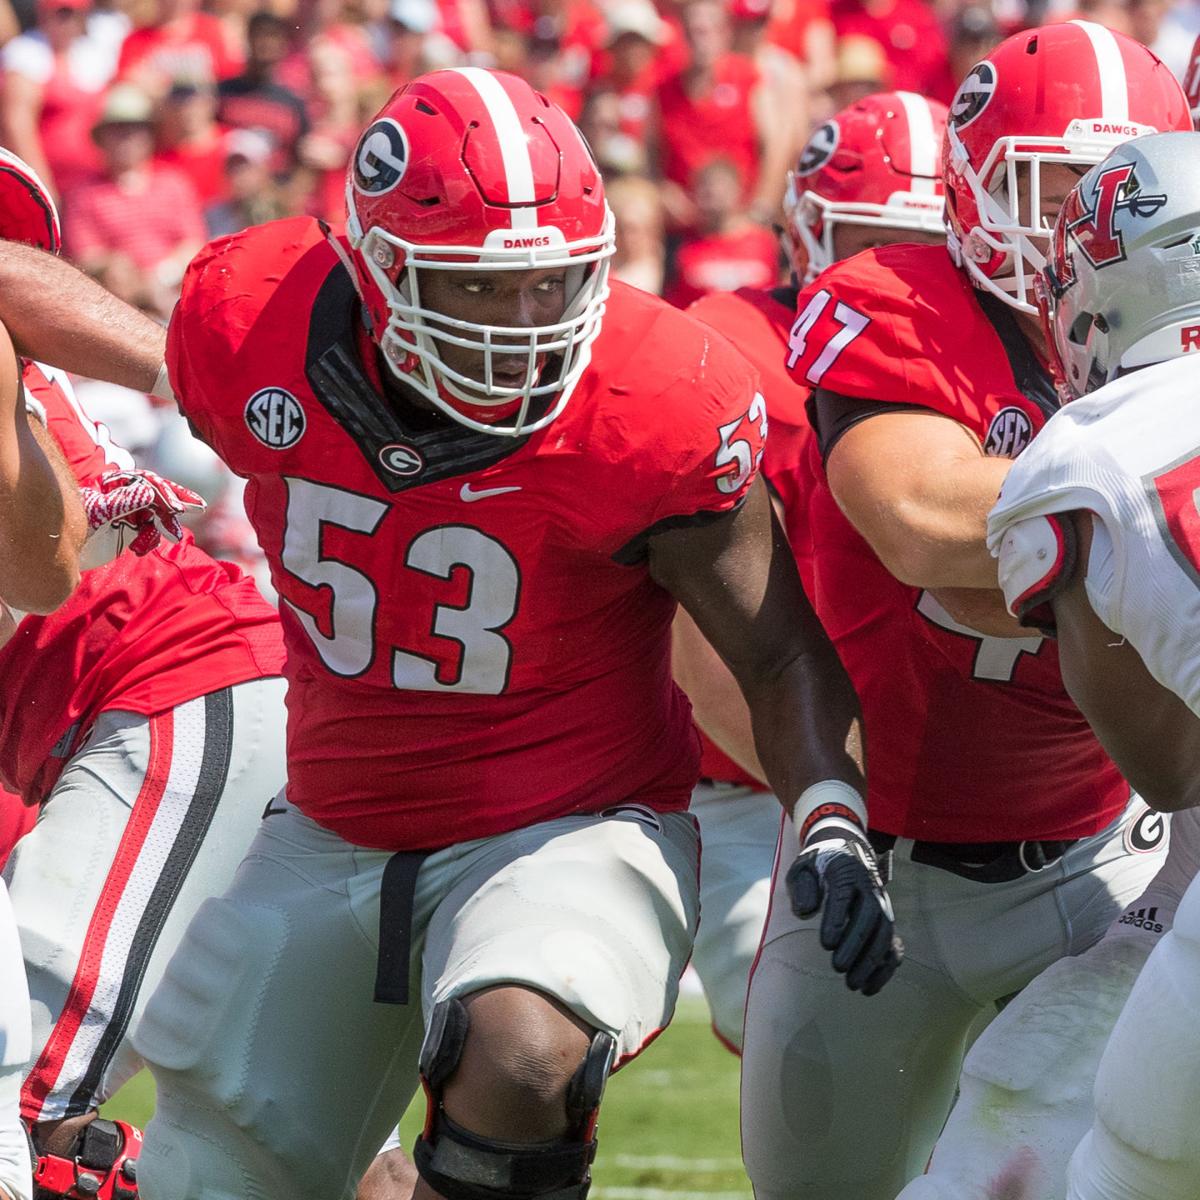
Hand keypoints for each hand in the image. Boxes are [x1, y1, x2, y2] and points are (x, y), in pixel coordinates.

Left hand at [81, 468, 205, 556]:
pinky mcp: (130, 529)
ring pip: (157, 515)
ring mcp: (128, 512)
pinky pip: (151, 531)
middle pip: (157, 494)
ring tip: (169, 539)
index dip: (164, 492)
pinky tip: (139, 550)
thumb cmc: (73, 527)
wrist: (62, 553)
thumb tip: (150, 491)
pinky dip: (150, 540)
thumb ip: (125, 501)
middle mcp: (123, 495)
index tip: (176, 507)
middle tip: (199, 507)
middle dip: (176, 502)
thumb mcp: (99, 513)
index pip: (146, 482)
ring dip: (162, 527)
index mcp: (114, 484)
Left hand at [787, 828, 901, 995]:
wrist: (844, 848)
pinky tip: (871, 987)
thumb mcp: (803, 867)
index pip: (843, 895)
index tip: (826, 944)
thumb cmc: (818, 863)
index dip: (837, 920)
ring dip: (873, 962)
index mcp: (845, 871)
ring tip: (855, 985)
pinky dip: (886, 967)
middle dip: (857, 946)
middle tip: (838, 969)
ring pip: (885, 934)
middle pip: (869, 917)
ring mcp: (881, 905)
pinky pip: (893, 945)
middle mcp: (869, 887)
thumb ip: (802, 887)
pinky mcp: (886, 920)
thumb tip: (805, 912)